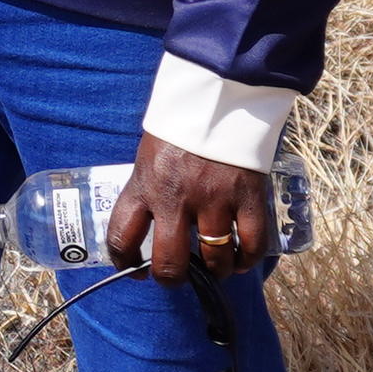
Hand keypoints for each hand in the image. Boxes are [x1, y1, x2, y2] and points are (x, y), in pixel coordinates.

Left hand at [105, 132, 272, 283]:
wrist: (219, 93)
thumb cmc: (181, 124)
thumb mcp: (150, 154)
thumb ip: (150, 188)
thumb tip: (152, 222)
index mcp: (145, 185)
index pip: (122, 237)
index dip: (125, 263)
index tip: (136, 270)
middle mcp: (175, 198)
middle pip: (170, 262)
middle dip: (172, 277)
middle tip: (179, 274)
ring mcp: (213, 200)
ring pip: (214, 259)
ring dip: (215, 269)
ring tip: (216, 265)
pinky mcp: (247, 197)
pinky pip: (250, 244)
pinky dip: (247, 259)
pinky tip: (242, 259)